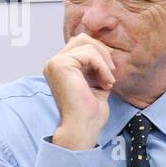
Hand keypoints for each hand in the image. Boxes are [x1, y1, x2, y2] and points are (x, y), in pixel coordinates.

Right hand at [42, 34, 115, 149]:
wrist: (82, 128)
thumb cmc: (89, 112)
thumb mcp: (96, 84)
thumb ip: (96, 68)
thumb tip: (108, 52)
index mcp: (60, 68)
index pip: (80, 45)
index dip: (100, 54)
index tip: (110, 73)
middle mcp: (53, 64)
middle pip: (82, 39)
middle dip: (102, 52)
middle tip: (111, 73)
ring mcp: (55, 63)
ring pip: (87, 43)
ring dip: (104, 61)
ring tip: (108, 80)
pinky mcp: (61, 65)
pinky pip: (89, 53)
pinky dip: (103, 67)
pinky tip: (106, 83)